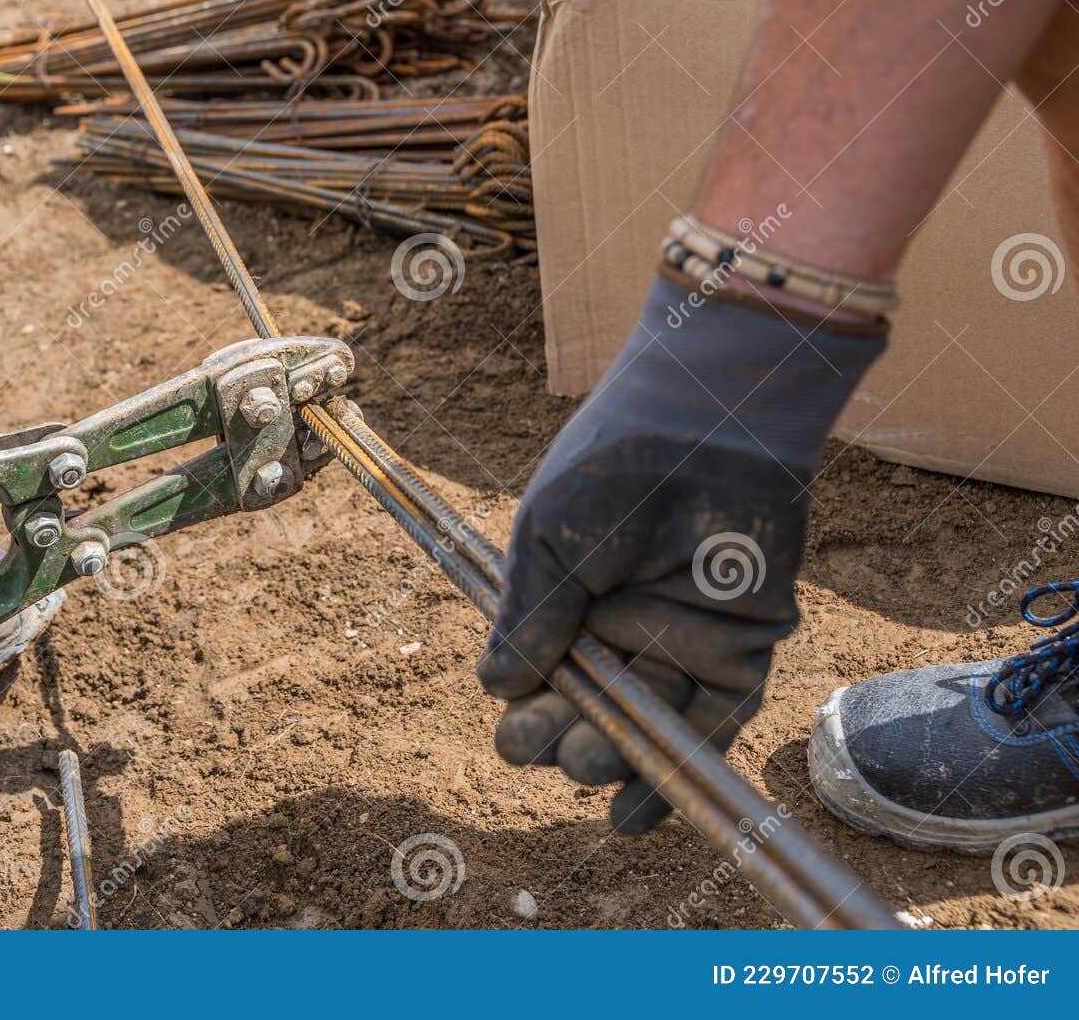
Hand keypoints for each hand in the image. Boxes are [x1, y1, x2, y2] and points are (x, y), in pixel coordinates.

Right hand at [480, 274, 884, 831]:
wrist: (709, 422)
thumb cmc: (614, 468)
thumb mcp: (549, 539)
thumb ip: (528, 614)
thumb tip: (495, 687)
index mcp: (567, 598)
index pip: (538, 678)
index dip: (526, 716)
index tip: (516, 735)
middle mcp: (620, 626)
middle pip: (588, 710)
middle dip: (564, 742)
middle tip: (552, 749)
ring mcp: (680, 639)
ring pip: (643, 725)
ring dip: (614, 760)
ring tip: (592, 765)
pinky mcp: (739, 648)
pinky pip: (710, 723)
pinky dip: (676, 770)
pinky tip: (636, 812)